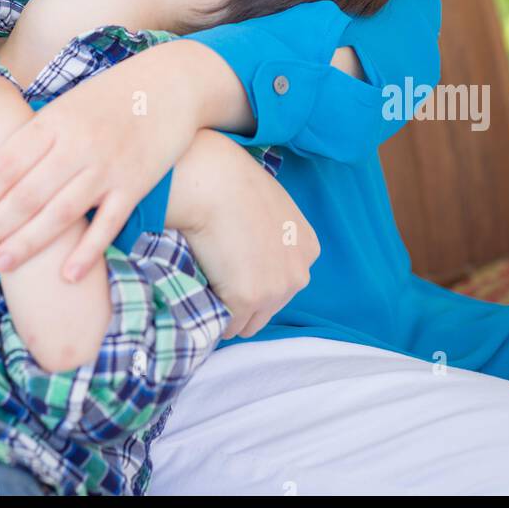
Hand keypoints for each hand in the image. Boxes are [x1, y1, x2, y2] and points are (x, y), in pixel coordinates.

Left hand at [0, 41, 205, 279]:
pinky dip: (87, 252)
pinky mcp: (136, 184)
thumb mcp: (69, 103)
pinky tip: (66, 275)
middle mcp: (79, 144)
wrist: (172, 83)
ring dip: (27, 243)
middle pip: (27, 193)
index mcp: (56, 120)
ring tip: (0, 263)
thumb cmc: (112, 95)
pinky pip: (107, 224)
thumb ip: (37, 134)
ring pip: (60, 213)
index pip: (7, 163)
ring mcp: (108, 166)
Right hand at [172, 131, 319, 338]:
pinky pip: (227, 325)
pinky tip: (201, 287)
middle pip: (270, 307)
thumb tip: (256, 254)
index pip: (284, 282)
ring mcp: (274, 290)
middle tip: (218, 272)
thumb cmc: (231, 182)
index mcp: (307, 249)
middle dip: (244, 297)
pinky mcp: (247, 299)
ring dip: (229, 310)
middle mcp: (299, 274)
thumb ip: (274, 236)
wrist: (211, 181)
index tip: (235, 261)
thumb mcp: (271, 206)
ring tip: (209, 282)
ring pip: (248, 323)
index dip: (256, 275)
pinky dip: (212, 313)